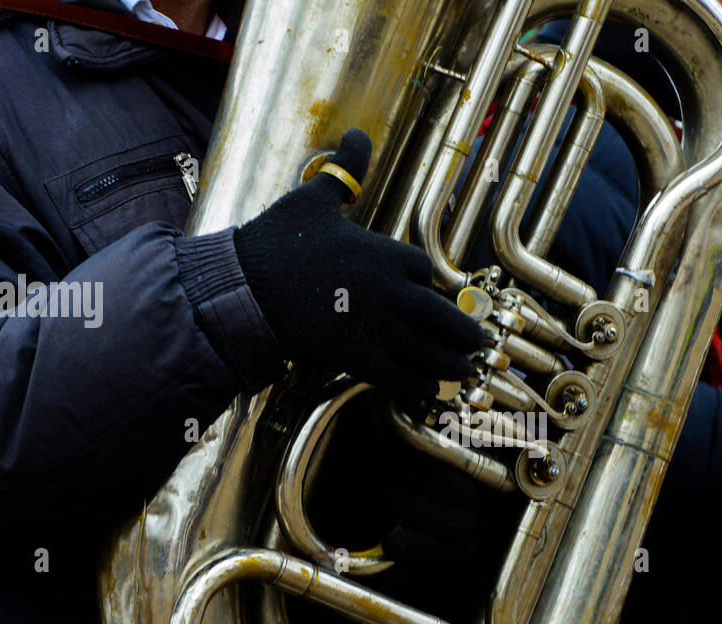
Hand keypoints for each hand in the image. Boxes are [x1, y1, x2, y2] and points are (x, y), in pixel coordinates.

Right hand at [233, 129, 483, 405]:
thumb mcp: (314, 198)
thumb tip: (357, 134)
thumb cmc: (277, 242)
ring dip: (448, 364)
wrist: (244, 287)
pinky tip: (424, 390)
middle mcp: (390, 292)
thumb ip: (344, 172)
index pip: (423, 270)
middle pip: (441, 316)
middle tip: (476, 344)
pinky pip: (397, 377)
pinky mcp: (356, 356)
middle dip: (462, 333)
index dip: (425, 283)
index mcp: (385, 253)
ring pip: (427, 351)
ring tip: (462, 371)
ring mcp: (376, 327)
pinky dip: (414, 386)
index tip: (424, 292)